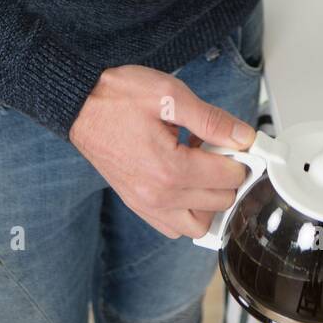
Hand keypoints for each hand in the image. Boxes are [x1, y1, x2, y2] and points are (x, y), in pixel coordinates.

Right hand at [68, 64, 255, 238]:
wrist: (79, 104)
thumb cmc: (119, 96)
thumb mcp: (171, 95)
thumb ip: (212, 120)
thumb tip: (243, 137)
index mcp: (169, 169)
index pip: (229, 177)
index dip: (242, 157)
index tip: (239, 141)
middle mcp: (157, 196)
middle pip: (219, 202)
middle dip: (229, 176)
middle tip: (220, 147)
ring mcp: (145, 204)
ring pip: (198, 225)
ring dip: (211, 200)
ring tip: (204, 166)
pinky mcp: (136, 204)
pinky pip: (173, 227)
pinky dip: (188, 211)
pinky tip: (187, 180)